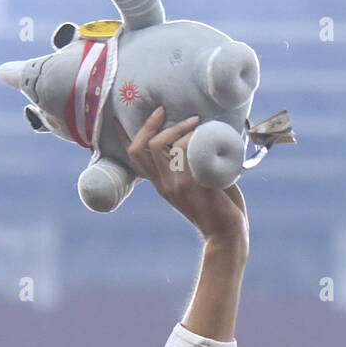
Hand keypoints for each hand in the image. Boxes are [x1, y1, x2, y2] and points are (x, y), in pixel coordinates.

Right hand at [115, 106, 248, 248]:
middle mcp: (163, 184)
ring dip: (177, 127)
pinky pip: (182, 149)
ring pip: (158, 145)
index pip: (136, 160)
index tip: (118, 119)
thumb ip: (193, 167)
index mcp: (162, 185)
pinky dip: (191, 136)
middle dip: (150, 124)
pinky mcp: (188, 183)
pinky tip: (204, 133)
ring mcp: (174, 184)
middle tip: (165, 111)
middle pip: (141, 148)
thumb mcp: (199, 186)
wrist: (227, 235)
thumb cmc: (221, 209)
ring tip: (196, 120)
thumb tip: (202, 138)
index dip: (125, 137)